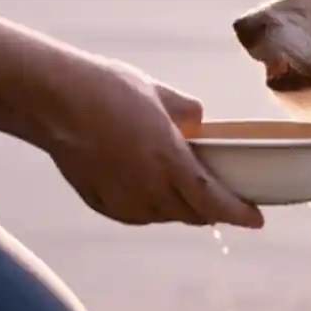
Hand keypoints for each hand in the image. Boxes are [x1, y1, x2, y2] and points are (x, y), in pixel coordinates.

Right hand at [43, 56, 262, 228]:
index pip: (213, 202)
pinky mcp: (100, 203)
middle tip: (221, 198)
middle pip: (192, 214)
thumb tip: (199, 120)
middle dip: (210, 209)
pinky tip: (145, 186)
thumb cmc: (106, 90)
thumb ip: (185, 112)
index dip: (239, 214)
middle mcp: (148, 189)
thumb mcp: (158, 93)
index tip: (256, 220)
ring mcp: (123, 200)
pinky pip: (135, 214)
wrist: (54, 101)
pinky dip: (149, 206)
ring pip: (163, 216)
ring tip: (181, 188)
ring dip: (178, 207)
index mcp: (169, 161)